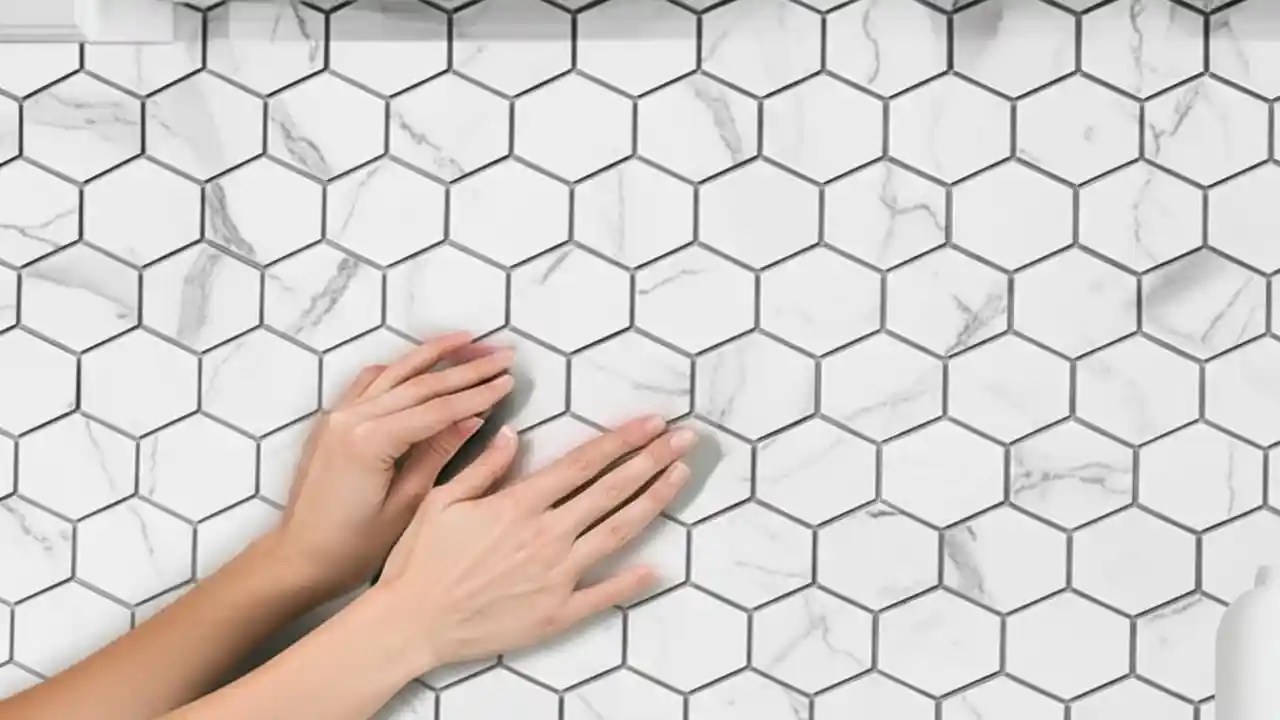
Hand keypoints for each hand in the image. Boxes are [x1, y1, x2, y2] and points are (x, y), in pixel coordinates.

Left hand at [269, 332, 515, 599]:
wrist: (299, 557)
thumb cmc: (353, 546)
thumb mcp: (406, 505)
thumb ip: (438, 454)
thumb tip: (474, 418)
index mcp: (371, 442)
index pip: (438, 408)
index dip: (477, 392)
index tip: (509, 378)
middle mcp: (352, 418)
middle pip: (420, 383)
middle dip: (466, 367)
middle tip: (503, 353)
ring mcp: (339, 415)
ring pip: (394, 372)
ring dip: (433, 353)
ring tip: (468, 338)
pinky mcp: (334, 420)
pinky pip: (370, 381)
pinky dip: (399, 367)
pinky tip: (420, 362)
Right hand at [374, 415, 696, 673]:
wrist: (411, 623)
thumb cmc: (420, 562)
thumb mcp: (441, 501)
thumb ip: (483, 466)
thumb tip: (513, 434)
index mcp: (518, 505)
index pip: (583, 463)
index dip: (622, 439)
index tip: (652, 423)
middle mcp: (545, 535)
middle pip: (611, 489)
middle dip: (652, 460)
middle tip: (685, 438)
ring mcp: (556, 575)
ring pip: (617, 531)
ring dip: (653, 500)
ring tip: (680, 476)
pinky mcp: (557, 612)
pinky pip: (604, 594)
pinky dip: (632, 580)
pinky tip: (657, 566)